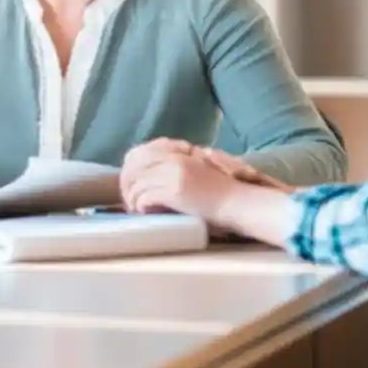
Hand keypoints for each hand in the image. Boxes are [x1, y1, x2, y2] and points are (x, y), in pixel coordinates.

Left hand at [121, 138, 290, 197]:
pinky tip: (148, 215)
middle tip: (130, 202)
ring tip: (139, 212)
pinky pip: (143, 198)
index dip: (130, 168)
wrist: (240, 204)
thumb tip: (151, 177)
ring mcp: (172, 174)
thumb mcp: (199, 170)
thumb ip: (177, 167)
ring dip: (133, 200)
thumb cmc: (224, 193)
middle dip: (127, 185)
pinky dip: (141, 208)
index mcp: (179, 153)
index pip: (141, 152)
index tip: (132, 184)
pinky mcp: (173, 191)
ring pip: (135, 184)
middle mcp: (173, 159)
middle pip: (133, 166)